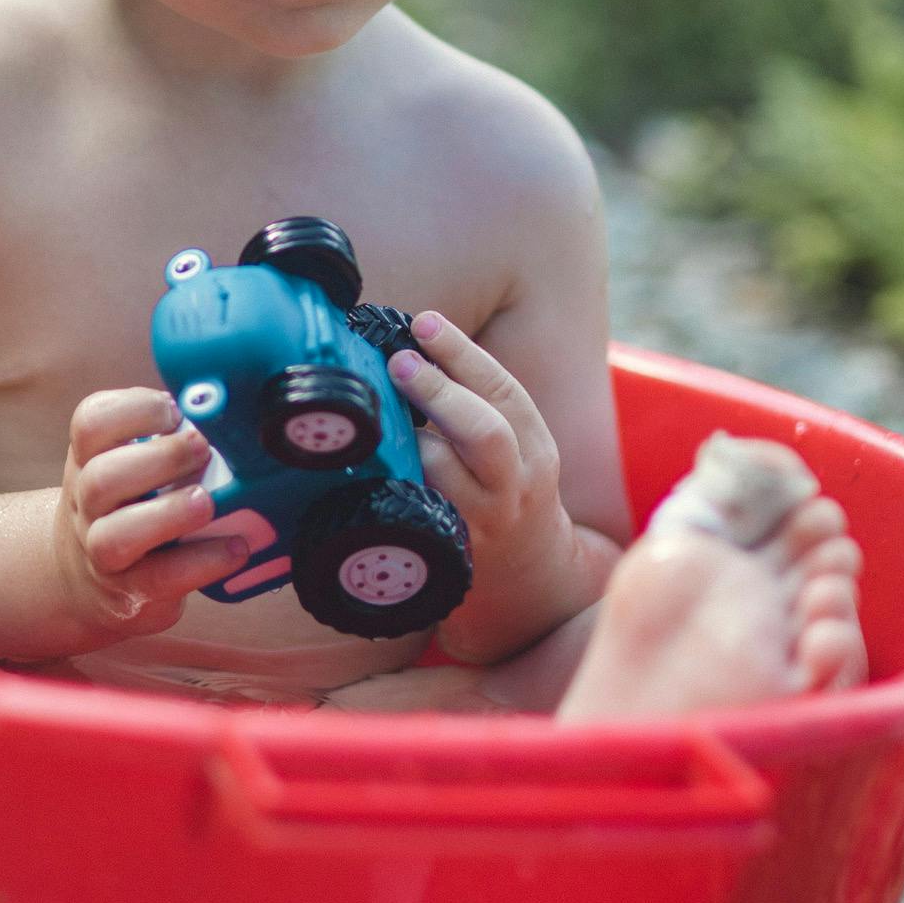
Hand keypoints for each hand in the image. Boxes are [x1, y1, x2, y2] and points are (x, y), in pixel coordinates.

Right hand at [50, 387, 252, 646]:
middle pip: (101, 478)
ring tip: (207, 501)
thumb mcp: (130, 465)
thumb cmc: (128, 507)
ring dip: (169, 514)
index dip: (133, 409)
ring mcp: (102, 552)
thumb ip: (166, 436)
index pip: (91, 423)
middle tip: (203, 449)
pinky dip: (202, 561)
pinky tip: (235, 547)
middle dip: (161, 458)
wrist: (86, 581)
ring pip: (116, 536)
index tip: (174, 410)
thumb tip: (231, 408)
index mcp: (89, 459)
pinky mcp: (131, 592)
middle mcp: (86, 504)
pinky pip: (160, 578)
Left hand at [384, 314, 580, 620]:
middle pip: (484, 433)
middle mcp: (515, 486)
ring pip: (442, 474)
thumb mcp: (516, 446)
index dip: (462, 353)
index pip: (505, 391)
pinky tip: (366, 458)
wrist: (531, 579)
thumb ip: (479, 403)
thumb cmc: (507, 491)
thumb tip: (416, 341)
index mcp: (537, 448)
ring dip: (407, 438)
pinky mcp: (448, 551)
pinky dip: (390, 479)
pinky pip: (413, 508)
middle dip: (439, 392)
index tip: (423, 323)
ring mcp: (481, 523)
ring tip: (378, 410)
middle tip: (398, 362)